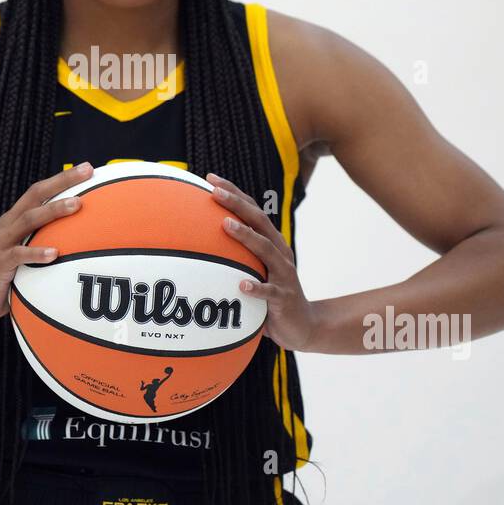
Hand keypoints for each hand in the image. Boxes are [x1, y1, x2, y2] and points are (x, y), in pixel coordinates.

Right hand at [0, 162, 92, 329]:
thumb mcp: (21, 260)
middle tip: (87, 170)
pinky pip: (18, 255)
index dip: (61, 179)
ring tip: (77, 205)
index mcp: (12, 222)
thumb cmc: (0, 283)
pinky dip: (37, 253)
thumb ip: (40, 249)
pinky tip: (55, 253)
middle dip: (62, 181)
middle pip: (35, 195)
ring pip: (28, 219)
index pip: (38, 193)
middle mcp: (6, 226)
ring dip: (54, 210)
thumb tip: (77, 249)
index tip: (87, 168)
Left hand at [207, 172, 317, 351]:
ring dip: (246, 236)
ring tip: (225, 224)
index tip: (210, 179)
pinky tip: (242, 285)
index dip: (234, 193)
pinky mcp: (284, 298)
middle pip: (260, 222)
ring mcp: (284, 275)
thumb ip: (238, 255)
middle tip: (214, 191)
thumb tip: (199, 241)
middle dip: (237, 203)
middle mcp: (280, 253)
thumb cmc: (271, 295)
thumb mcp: (257, 270)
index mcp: (272, 244)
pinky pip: (270, 293)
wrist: (303, 325)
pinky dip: (257, 288)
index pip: (253, 211)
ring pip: (266, 251)